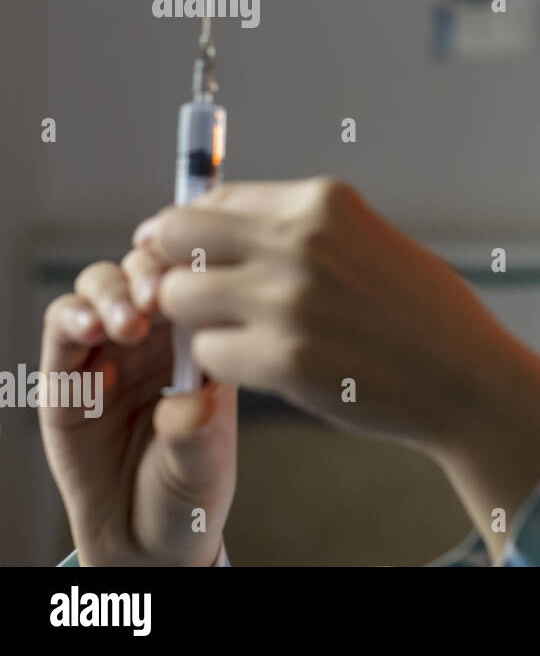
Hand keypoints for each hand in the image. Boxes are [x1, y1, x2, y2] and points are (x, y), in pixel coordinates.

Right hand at [38, 258, 235, 565]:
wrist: (143, 536)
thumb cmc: (187, 494)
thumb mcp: (204, 469)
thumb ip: (197, 435)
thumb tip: (192, 404)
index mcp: (210, 345)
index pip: (206, 284)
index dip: (201, 267)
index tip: (202, 273)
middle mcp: (162, 338)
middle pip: (153, 268)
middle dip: (153, 269)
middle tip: (156, 298)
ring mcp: (114, 350)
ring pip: (106, 283)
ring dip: (113, 289)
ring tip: (124, 322)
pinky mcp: (69, 372)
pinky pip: (64, 325)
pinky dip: (72, 316)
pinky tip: (88, 330)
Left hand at [130, 177, 510, 452]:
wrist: (468, 378)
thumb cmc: (425, 313)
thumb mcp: (370, 241)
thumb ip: (300, 231)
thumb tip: (222, 227)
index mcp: (323, 203)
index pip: (214, 199)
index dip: (188, 228)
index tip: (181, 251)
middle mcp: (299, 241)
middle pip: (177, 236)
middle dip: (172, 266)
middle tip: (185, 293)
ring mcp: (287, 301)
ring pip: (179, 298)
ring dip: (195, 319)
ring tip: (233, 332)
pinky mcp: (281, 360)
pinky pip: (207, 353)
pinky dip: (223, 362)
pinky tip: (261, 364)